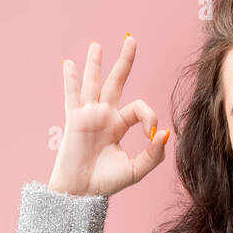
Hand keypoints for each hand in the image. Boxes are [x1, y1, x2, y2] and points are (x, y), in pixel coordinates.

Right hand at [48, 36, 169, 196]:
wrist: (80, 193)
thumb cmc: (105, 184)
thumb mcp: (136, 170)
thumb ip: (153, 154)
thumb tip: (164, 133)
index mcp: (118, 126)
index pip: (139, 108)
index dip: (150, 116)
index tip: (151, 134)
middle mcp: (104, 117)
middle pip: (117, 82)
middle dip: (124, 61)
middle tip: (131, 40)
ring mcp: (89, 116)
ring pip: (93, 83)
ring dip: (95, 63)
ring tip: (97, 45)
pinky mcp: (75, 120)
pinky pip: (72, 95)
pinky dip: (70, 79)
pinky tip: (68, 63)